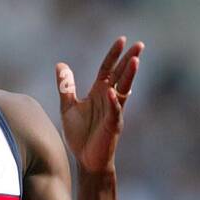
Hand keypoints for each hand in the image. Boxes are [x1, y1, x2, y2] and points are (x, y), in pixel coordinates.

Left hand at [57, 36, 143, 173]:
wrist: (86, 159)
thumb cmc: (80, 135)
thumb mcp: (68, 107)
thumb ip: (66, 87)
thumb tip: (60, 65)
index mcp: (99, 92)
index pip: (108, 69)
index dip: (114, 55)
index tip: (122, 40)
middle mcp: (109, 99)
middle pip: (120, 75)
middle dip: (129, 60)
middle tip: (139, 45)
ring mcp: (114, 111)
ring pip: (123, 90)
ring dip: (129, 76)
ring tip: (135, 61)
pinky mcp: (113, 125)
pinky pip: (115, 112)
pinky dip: (114, 103)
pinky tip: (113, 93)